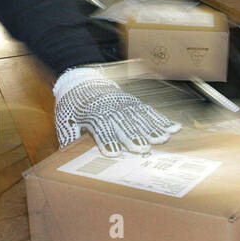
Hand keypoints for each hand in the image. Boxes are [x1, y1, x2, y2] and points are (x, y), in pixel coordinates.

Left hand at [54, 66, 180, 157]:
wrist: (81, 83)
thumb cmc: (74, 108)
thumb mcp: (66, 122)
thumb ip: (69, 139)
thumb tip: (66, 157)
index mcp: (92, 114)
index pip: (100, 127)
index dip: (107, 140)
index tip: (114, 152)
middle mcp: (111, 108)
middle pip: (123, 122)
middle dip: (133, 135)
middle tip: (143, 147)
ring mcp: (125, 104)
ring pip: (140, 116)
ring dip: (152, 128)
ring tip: (162, 139)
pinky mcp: (135, 103)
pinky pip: (150, 111)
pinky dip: (162, 120)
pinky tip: (174, 128)